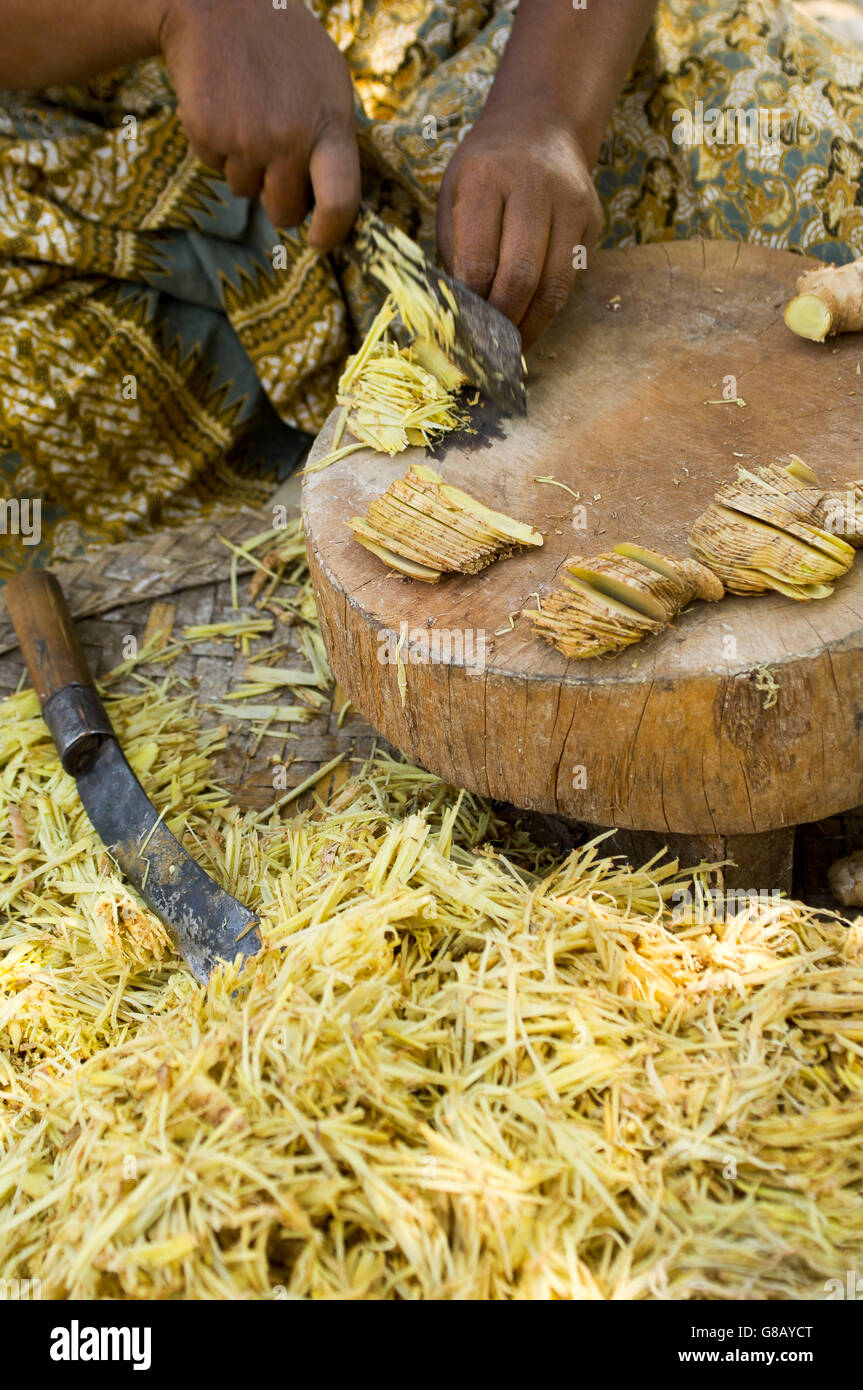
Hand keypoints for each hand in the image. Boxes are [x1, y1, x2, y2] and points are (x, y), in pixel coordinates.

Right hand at [155, 0, 360, 246]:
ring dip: (244, 166)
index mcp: (329, 125)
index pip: (340, 201)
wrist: (218, 2)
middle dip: (278, 201)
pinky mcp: (208, 134)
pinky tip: (222, 105)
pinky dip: (215, 145)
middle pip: (285, 211)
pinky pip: (213, 167)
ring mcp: (248, 139)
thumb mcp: (328, 83)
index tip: (319, 242)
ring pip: (245, 191)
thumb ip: (331, 139)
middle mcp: (291, 138)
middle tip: (273, 168)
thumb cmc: (282, 45)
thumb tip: (331, 200)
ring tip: (246, 113)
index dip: (331, 233)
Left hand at [436, 109, 601, 347]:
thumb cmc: (484, 174)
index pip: (478, 260)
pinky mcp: (592, 219)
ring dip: (531, 325)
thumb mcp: (453, 199)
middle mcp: (533, 185)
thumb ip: (455, 253)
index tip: (462, 332)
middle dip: (503, 321)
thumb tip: (459, 317)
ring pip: (554, 284)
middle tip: (488, 347)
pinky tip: (531, 323)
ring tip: (511, 346)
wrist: (539, 127)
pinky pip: (571, 277)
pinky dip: (549, 308)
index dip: (471, 306)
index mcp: (485, 179)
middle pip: (520, 275)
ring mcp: (570, 202)